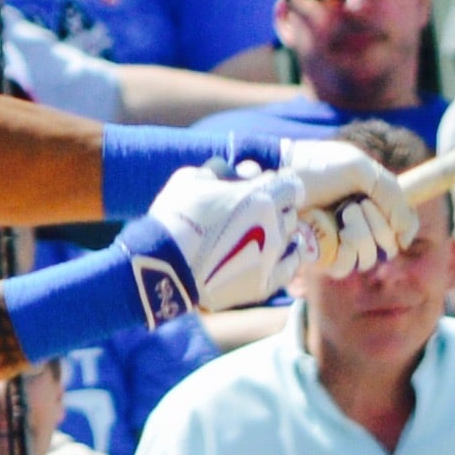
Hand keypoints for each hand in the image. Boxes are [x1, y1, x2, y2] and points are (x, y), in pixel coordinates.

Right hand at [140, 160, 304, 312]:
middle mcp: (275, 225)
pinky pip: (290, 267)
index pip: (291, 185)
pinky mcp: (264, 284)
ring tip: (254, 238)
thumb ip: (219, 171)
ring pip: (290, 238)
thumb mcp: (191, 178)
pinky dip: (284, 259)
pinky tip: (269, 257)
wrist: (163, 264)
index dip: (277, 185)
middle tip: (250, 216)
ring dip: (277, 234)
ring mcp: (272, 256)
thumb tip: (231, 173)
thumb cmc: (174, 216)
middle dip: (275, 210)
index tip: (261, 190)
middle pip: (289, 212)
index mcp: (261, 196)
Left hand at [273, 137, 416, 278]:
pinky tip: (329, 230)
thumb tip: (405, 236)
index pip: (402, 226)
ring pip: (368, 258)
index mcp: (368, 202)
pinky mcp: (318, 257)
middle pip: (389, 245)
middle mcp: (355, 224)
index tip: (398, 220)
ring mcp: (336, 242)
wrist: (281, 178)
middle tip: (355, 203)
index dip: (405, 226)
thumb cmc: (317, 169)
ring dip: (359, 233)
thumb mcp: (362, 170)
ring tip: (340, 213)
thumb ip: (393, 197)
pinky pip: (344, 267)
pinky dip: (342, 247)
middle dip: (378, 223)